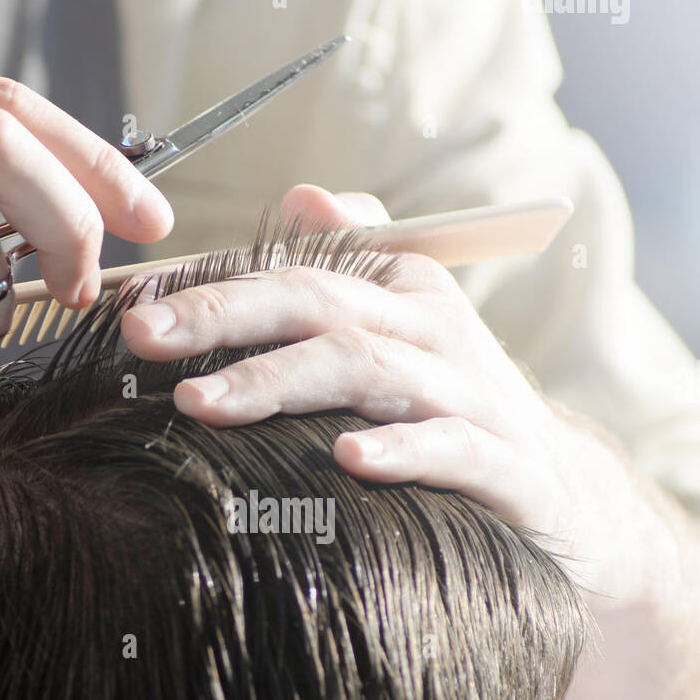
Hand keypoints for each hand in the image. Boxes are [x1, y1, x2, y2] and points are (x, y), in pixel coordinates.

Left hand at [120, 184, 681, 612]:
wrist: (567, 500)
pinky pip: (452, 453)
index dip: (213, 286)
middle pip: (321, 307)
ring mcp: (474, 401)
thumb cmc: (456, 411)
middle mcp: (438, 334)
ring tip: (202, 403)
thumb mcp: (410, 329)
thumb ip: (357, 262)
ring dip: (280, 383)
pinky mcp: (507, 470)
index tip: (132, 309)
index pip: (297, 273)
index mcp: (407, 293)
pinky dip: (401, 454)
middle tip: (142, 339)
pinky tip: (345, 462)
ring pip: (370, 373)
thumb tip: (301, 199)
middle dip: (225, 317)